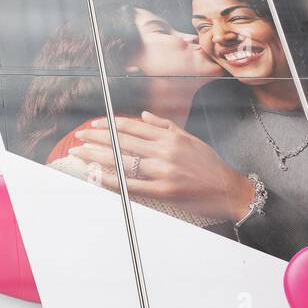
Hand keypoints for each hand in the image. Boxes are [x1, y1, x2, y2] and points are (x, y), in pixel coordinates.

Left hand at [68, 111, 255, 221]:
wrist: (229, 189)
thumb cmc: (210, 165)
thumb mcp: (190, 138)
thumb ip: (166, 126)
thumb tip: (145, 115)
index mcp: (169, 137)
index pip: (132, 128)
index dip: (110, 125)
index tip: (93, 125)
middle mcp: (164, 151)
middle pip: (123, 142)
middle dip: (96, 138)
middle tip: (78, 137)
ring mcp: (163, 171)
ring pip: (124, 160)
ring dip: (98, 157)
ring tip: (80, 154)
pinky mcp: (163, 191)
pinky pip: (132, 185)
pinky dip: (113, 181)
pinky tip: (97, 178)